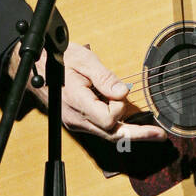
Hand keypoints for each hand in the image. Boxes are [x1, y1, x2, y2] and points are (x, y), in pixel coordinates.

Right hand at [8, 40, 168, 143]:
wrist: (37, 68)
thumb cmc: (59, 60)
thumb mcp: (84, 60)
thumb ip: (105, 78)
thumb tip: (123, 93)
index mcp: (77, 101)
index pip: (107, 119)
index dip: (119, 108)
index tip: (120, 92)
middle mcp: (77, 118)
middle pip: (111, 134)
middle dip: (137, 134)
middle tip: (158, 135)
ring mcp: (77, 123)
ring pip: (107, 134)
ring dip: (129, 132)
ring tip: (151, 133)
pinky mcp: (79, 122)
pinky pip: (101, 129)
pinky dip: (117, 127)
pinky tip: (131, 124)